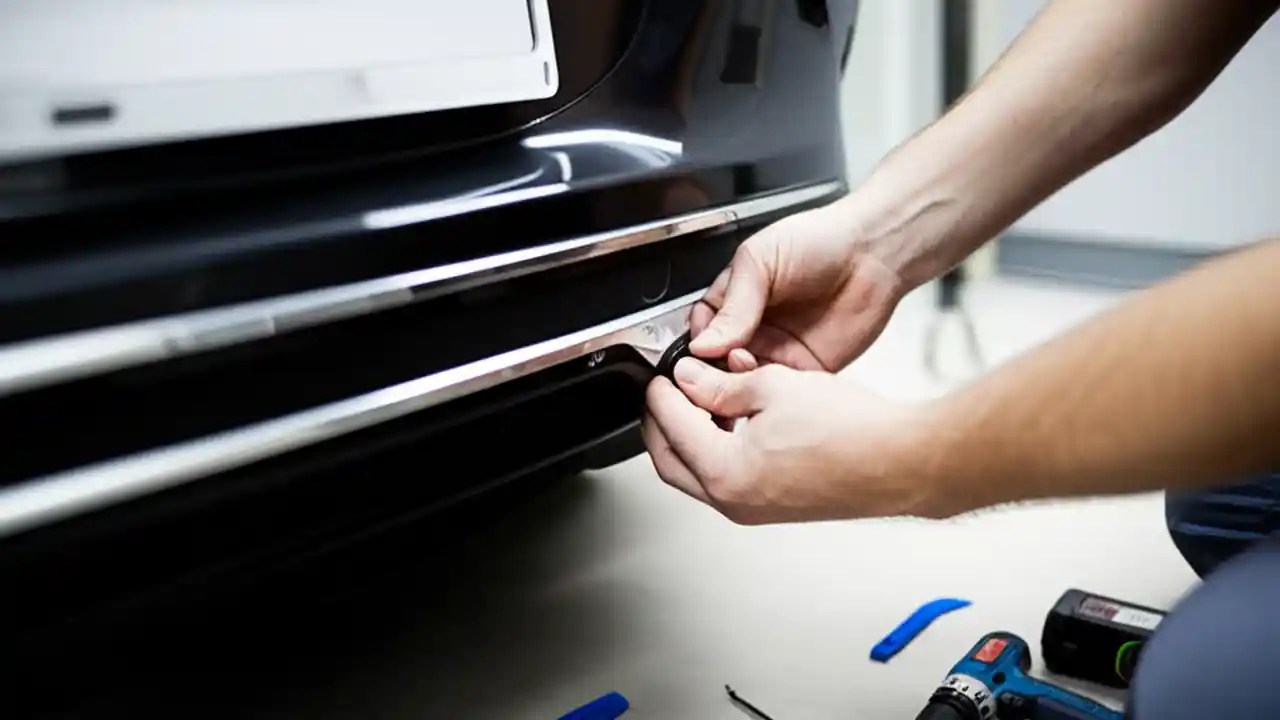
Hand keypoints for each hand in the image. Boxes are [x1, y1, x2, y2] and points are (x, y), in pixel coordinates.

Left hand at [642, 357, 943, 524]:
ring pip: (698, 473)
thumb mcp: (773, 386)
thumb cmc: (852, 430)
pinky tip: (735, 421)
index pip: (670, 426)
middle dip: (661, 424)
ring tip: (703, 399)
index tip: (663, 374)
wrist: (900, 461)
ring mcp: (753, 509)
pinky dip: (718, 451)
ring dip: (690, 437)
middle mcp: (733, 500)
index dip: (662, 393)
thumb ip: (720, 384)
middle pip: (670, 461)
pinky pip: (727, 480)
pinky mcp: (772, 508)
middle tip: (665, 393)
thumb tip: (690, 379)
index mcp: (725, 471)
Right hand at [689, 202, 905, 370]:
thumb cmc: (818, 240)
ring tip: (743, 368)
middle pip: (719, 362)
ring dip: (739, 382)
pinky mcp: (804, 368)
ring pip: (745, 380)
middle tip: (717, 370)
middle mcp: (753, 327)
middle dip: (714, 371)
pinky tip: (766, 381)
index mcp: (734, 298)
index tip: (697, 354)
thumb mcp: (759, 260)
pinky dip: (768, 392)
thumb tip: (704, 343)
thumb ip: (732, 304)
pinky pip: (778, 389)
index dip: (697, 344)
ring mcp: (777, 349)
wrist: (874, 252)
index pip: (701, 329)